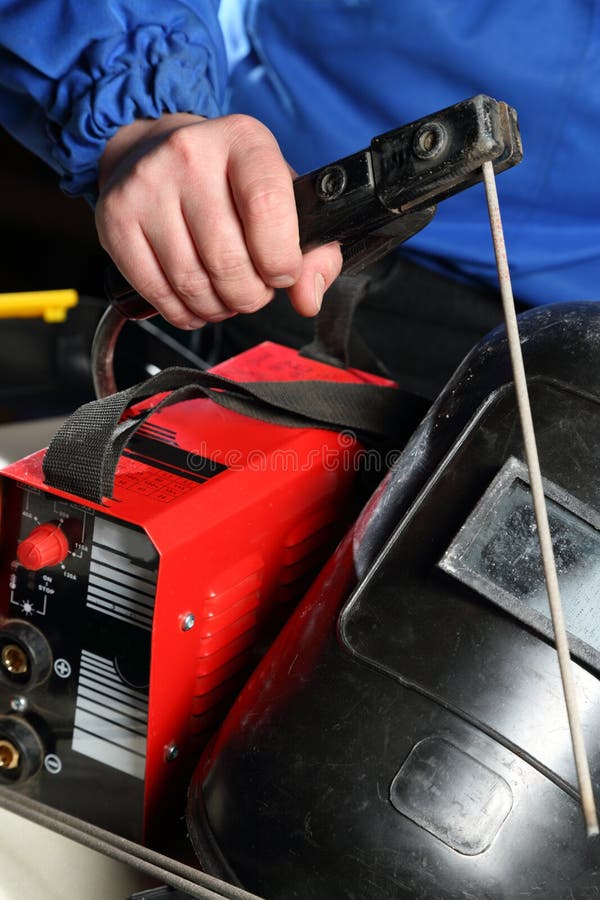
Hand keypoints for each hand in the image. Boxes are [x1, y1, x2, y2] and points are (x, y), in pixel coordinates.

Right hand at [95, 113, 342, 328]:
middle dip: (249, 295)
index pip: (268, 207)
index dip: (280, 260)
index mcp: (244, 141)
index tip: (281, 275)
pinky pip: (158, 293)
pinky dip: (185, 312)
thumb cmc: (229, 182)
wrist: (154, 151)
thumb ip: (312, 250)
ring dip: (218, 307)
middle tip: (252, 290)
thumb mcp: (282, 196)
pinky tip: (196, 300)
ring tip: (225, 295)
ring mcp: (146, 186)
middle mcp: (190, 155)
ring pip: (192, 284)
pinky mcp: (116, 219)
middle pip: (228, 260)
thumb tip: (307, 298)